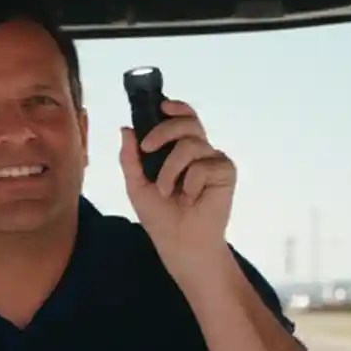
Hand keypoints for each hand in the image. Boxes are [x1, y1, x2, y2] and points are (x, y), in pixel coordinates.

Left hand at [118, 99, 236, 273]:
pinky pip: (203, 165)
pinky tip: (192, 199)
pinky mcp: (225, 172)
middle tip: (148, 147)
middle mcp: (199, 151)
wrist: (178, 243)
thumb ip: (130, 158)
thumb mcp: (136, 184)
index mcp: (180, 150)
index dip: (176, 108)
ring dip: (170, 169)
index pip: (183, 119)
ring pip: (190, 144)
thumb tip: (126, 129)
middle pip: (187, 123)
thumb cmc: (160, 216)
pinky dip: (190, 183)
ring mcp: (213, 161)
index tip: (162, 107)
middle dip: (164, 130)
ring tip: (166, 191)